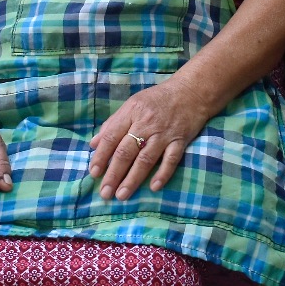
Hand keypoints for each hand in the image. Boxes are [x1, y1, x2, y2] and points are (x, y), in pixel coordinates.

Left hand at [88, 77, 210, 200]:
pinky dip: (162, 174)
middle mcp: (146, 123)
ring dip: (133, 179)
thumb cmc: (157, 99)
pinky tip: (154, 187)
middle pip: (126, 151)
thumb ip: (112, 124)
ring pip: (146, 159)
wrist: (191, 91)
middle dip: (114, 174)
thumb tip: (93, 144)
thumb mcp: (132, 105)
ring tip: (122, 194)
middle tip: (105, 193)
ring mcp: (164, 133)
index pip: (111, 137)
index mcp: (131, 113)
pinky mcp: (180, 140)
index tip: (93, 173)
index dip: (101, 156)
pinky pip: (171, 159)